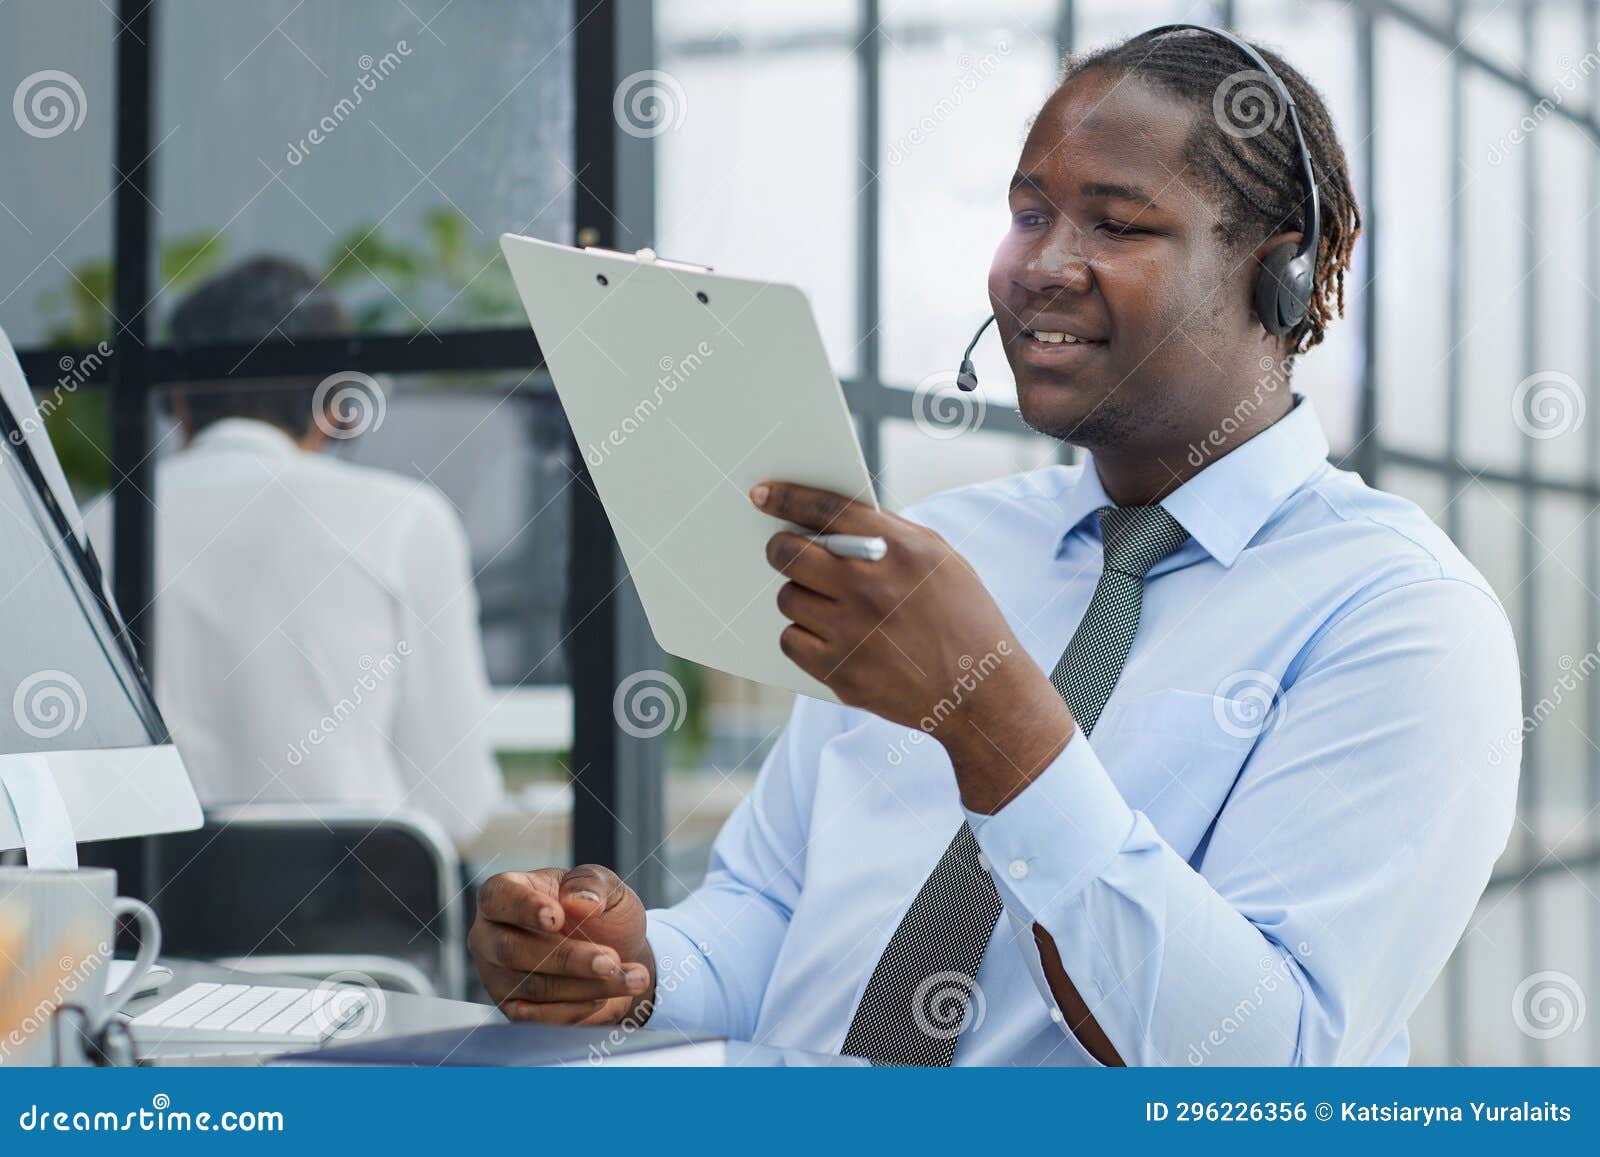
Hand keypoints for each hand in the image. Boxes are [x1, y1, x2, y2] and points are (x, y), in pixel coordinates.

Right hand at [469, 864, 654, 1024]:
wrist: (615, 950)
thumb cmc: (598, 910)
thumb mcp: (604, 885)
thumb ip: (592, 884)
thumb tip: (578, 901)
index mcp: (505, 893)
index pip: (498, 898)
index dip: (524, 908)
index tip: (557, 918)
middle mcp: (491, 935)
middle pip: (513, 951)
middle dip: (567, 958)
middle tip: (611, 961)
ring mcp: (498, 976)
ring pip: (534, 988)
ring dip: (587, 987)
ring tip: (632, 979)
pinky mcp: (513, 1009)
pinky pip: (539, 1018)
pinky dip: (578, 1010)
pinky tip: (607, 998)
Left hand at [754, 481, 1074, 811]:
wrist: (983, 692)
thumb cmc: (963, 616)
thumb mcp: (940, 559)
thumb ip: (889, 534)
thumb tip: (831, 519)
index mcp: (900, 550)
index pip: (827, 510)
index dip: (787, 497)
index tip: (761, 494)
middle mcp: (871, 587)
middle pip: (790, 555)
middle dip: (780, 549)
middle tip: (783, 551)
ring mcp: (853, 633)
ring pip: (788, 599)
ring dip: (798, 596)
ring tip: (822, 601)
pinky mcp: (842, 673)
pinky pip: (791, 641)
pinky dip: (801, 636)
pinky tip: (824, 634)